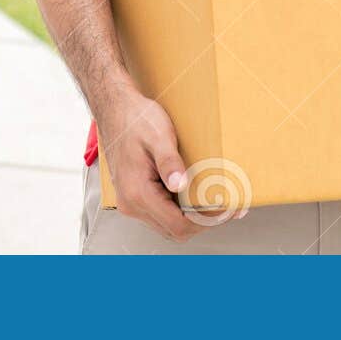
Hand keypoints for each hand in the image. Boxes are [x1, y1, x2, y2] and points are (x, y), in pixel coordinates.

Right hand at [95, 86, 242, 241]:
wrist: (115, 109)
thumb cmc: (134, 118)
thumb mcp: (158, 135)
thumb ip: (169, 161)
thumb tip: (180, 184)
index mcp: (137, 192)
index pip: (178, 225)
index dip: (206, 220)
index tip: (226, 209)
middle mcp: (131, 203)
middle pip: (175, 230)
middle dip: (202, 221)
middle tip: (225, 206)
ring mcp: (131, 202)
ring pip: (168, 225)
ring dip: (192, 217)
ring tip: (213, 200)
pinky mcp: (135, 196)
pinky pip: (162, 214)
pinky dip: (180, 209)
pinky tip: (193, 193)